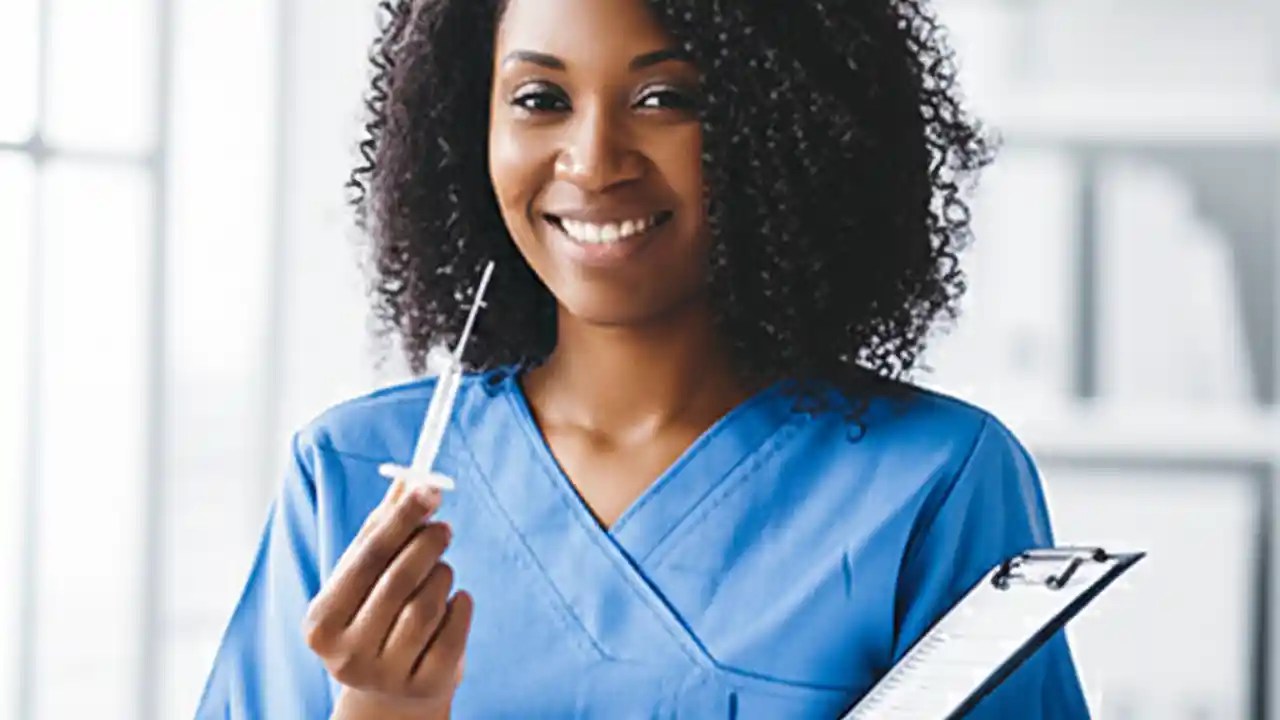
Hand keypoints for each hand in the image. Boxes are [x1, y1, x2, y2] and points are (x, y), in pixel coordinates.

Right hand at [303, 477, 472, 716]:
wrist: (391, 693)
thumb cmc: (375, 617)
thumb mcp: (367, 578)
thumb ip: (382, 529)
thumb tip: (409, 478)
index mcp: (322, 623)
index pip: (366, 558)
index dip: (401, 519)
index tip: (429, 488)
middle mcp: (347, 656)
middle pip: (398, 579)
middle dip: (427, 543)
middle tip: (444, 527)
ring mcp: (387, 677)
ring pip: (428, 603)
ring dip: (442, 576)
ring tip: (440, 573)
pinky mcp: (426, 687)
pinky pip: (455, 628)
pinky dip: (461, 604)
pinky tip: (454, 600)